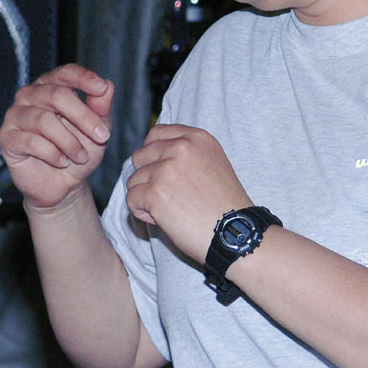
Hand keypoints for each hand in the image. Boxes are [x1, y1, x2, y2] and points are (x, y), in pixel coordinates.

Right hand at [0, 65, 113, 209]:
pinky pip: (31, 141)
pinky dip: (52, 154)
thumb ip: (101, 108)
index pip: (65, 73)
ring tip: (80, 156)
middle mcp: (30, 95)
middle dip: (83, 117)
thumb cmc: (79, 152)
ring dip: (69, 142)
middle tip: (102, 137)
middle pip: (56, 95)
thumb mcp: (97, 130)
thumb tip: (109, 85)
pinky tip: (62, 162)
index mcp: (51, 86)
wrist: (63, 185)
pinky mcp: (7, 137)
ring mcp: (15, 115)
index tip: (101, 88)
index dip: (83, 78)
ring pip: (44, 120)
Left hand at [124, 124, 250, 262]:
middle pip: (140, 156)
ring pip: (133, 180)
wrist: (235, 233)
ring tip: (171, 210)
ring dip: (145, 198)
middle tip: (170, 197)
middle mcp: (181, 148)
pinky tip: (166, 219)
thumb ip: (185, 154)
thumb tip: (150, 159)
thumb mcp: (212, 164)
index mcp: (197, 138)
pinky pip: (131, 200)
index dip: (153, 155)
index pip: (156, 134)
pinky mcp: (155, 192)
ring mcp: (166, 169)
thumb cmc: (224, 206)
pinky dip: (143, 214)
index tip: (164, 174)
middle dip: (148, 178)